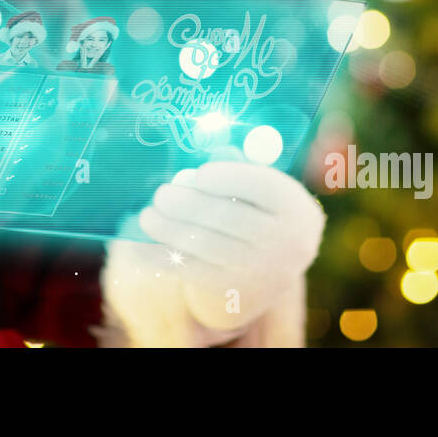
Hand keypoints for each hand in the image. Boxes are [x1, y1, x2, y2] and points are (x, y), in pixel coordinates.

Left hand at [137, 161, 324, 334]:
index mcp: (296, 207)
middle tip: (161, 194)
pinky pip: (192, 270)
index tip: (199, 173)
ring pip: (207, 246)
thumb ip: (239, 166)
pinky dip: (163, 258)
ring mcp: (262, 271)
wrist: (268, 272)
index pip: (262, 186)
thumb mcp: (260, 190)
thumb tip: (214, 146)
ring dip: (169, 230)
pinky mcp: (234, 291)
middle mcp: (287, 243)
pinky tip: (141, 247)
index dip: (228, 177)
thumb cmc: (257, 213)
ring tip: (148, 217)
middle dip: (188, 205)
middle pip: (229, 218)